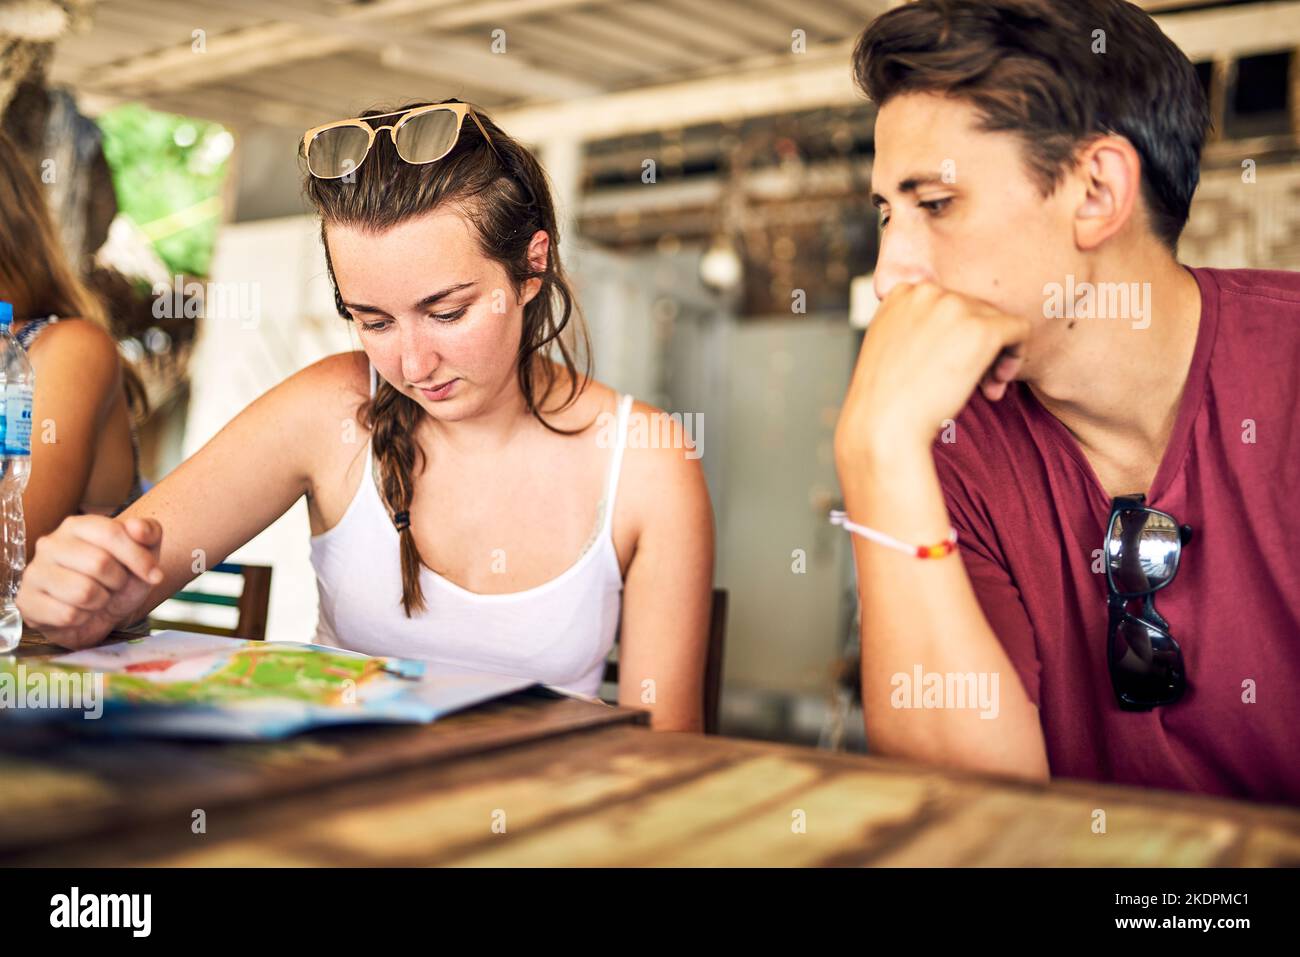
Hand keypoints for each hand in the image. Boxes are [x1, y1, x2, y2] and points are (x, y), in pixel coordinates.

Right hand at [16, 515, 163, 649]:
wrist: (99, 613)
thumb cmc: (119, 578)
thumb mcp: (144, 554)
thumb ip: (149, 533)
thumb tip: (137, 527)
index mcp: (77, 526)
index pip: (112, 533)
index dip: (139, 558)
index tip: (155, 576)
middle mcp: (50, 544)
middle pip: (99, 563)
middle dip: (119, 582)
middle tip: (115, 587)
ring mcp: (35, 572)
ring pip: (83, 592)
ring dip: (101, 602)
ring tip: (97, 599)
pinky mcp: (27, 601)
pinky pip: (67, 615)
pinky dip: (83, 619)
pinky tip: (80, 612)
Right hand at [835, 281, 1030, 459]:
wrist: (884, 426)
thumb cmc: (884, 400)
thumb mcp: (887, 348)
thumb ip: (911, 326)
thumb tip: (949, 328)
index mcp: (902, 293)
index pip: (947, 303)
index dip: (954, 335)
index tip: (948, 366)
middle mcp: (927, 291)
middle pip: (974, 309)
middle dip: (977, 346)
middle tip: (972, 385)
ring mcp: (954, 307)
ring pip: (997, 320)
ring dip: (995, 354)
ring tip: (984, 387)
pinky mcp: (981, 329)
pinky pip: (1019, 329)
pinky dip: (1016, 354)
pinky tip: (998, 382)